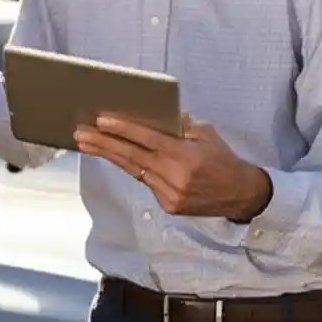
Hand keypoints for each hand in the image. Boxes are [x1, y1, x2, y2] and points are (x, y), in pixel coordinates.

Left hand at [73, 114, 271, 221]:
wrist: (241, 195)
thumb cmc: (223, 159)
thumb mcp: (207, 134)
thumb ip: (181, 126)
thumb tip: (156, 115)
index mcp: (186, 156)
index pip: (148, 140)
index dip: (123, 130)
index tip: (101, 121)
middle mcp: (175, 176)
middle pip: (132, 157)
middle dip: (103, 144)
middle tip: (80, 133)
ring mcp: (170, 194)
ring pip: (134, 170)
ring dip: (109, 155)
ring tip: (86, 143)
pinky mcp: (168, 205)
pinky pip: (145, 182)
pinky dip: (132, 168)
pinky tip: (114, 156)